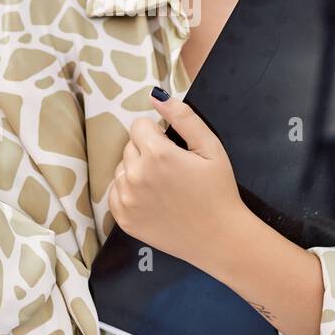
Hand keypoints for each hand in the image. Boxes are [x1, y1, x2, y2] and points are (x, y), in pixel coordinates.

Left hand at [108, 89, 248, 270]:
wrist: (219, 238)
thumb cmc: (218, 191)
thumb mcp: (210, 147)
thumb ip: (183, 117)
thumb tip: (156, 96)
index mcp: (156, 154)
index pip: (139, 126)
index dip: (158, 135)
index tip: (175, 151)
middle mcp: (135, 175)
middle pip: (130, 146)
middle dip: (147, 151)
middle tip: (173, 170)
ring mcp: (127, 200)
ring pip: (122, 169)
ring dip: (137, 171)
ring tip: (163, 186)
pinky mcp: (123, 219)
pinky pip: (116, 192)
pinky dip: (129, 192)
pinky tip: (153, 199)